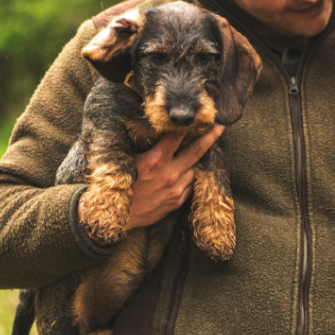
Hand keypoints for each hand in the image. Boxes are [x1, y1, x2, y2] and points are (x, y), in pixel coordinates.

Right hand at [79, 125, 224, 231]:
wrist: (115, 217)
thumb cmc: (119, 186)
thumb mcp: (127, 162)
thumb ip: (145, 150)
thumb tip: (156, 135)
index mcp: (154, 161)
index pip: (175, 138)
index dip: (187, 126)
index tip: (197, 117)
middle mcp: (168, 175)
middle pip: (195, 152)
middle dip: (209, 138)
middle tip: (220, 127)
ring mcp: (174, 190)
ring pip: (194, 170)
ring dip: (199, 160)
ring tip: (206, 149)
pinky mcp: (176, 203)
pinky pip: (190, 186)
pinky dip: (191, 177)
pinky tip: (191, 171)